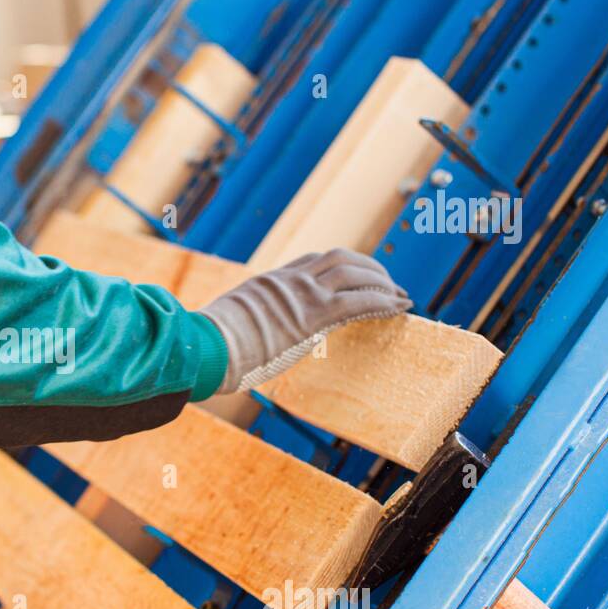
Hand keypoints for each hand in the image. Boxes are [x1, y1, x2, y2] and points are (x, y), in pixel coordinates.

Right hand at [199, 248, 411, 394]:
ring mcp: (302, 294)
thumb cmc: (206, 349)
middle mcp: (288, 282)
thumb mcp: (221, 331)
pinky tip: (401, 306)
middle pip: (338, 259)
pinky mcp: (315, 315)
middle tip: (387, 282)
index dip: (338, 267)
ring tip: (399, 295)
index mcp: (266, 285)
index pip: (310, 263)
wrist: (207, 347)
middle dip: (367, 267)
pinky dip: (384, 301)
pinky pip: (360, 301)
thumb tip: (223, 349)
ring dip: (382, 281)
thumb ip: (235, 331)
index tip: (353, 276)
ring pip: (355, 273)